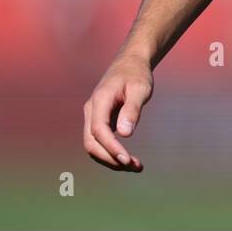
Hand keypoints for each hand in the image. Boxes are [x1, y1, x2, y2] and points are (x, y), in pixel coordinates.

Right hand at [82, 52, 152, 171]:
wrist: (130, 63)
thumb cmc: (137, 74)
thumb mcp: (140, 88)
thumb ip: (132, 109)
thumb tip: (125, 134)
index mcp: (100, 100)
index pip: (99, 130)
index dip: (111, 147)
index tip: (127, 159)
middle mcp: (91, 110)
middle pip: (91, 143)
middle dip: (110, 158)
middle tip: (135, 166)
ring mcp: (93, 116)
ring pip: (94, 145)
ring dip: (111, 159)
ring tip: (136, 166)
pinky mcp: (99, 121)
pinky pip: (100, 141)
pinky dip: (112, 153)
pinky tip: (129, 159)